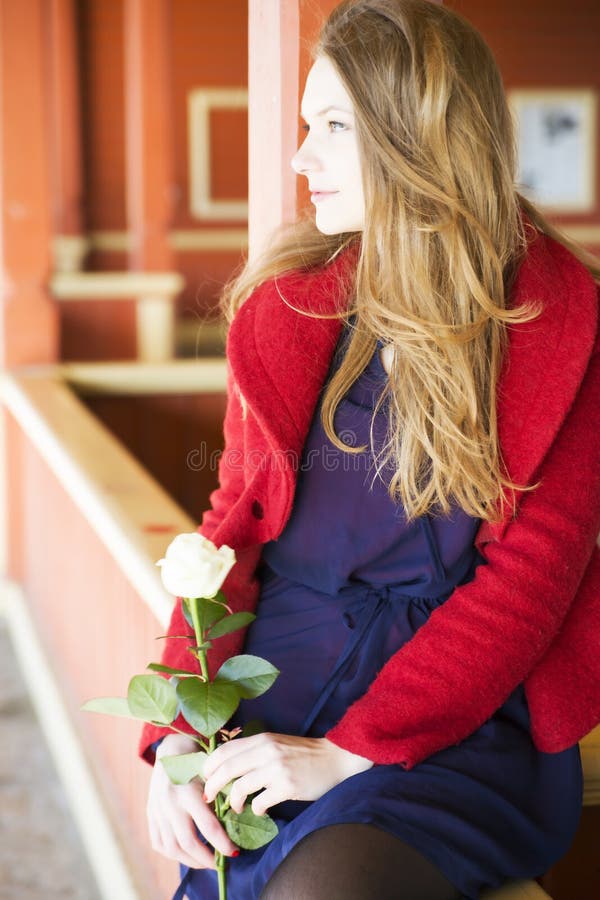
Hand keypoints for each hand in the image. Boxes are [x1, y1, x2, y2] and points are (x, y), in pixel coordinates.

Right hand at [147, 733, 238, 868]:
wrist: (171, 751)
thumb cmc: (198, 762)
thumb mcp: (211, 776)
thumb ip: (219, 800)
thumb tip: (232, 829)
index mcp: (188, 791)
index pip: (208, 826)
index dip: (222, 843)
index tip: (234, 852)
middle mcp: (170, 803)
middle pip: (188, 843)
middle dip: (206, 859)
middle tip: (220, 863)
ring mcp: (157, 810)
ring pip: (172, 848)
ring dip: (191, 861)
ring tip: (205, 863)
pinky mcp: (149, 815)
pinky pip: (158, 843)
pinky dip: (173, 854)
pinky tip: (186, 854)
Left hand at [203, 733, 372, 815]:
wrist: (336, 758)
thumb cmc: (303, 753)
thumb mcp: (276, 744)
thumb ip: (254, 751)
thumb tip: (225, 767)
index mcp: (262, 739)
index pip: (224, 750)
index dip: (209, 766)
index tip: (205, 778)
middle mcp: (267, 751)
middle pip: (226, 769)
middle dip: (212, 786)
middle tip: (209, 797)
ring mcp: (277, 769)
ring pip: (239, 787)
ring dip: (233, 801)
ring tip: (236, 807)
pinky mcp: (287, 787)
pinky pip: (260, 802)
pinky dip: (255, 809)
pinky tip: (260, 809)